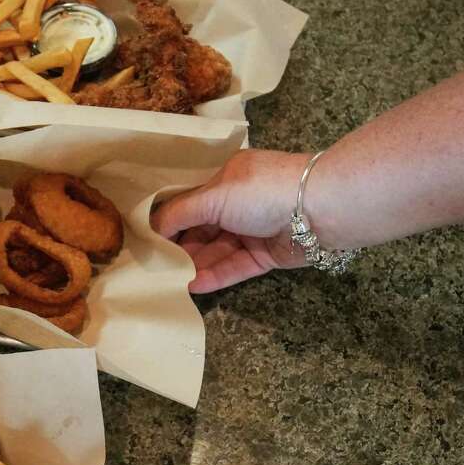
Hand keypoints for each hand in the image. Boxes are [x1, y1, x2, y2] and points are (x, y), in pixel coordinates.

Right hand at [151, 149, 311, 292]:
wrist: (320, 210)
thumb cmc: (262, 192)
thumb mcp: (215, 196)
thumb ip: (180, 213)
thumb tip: (150, 227)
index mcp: (227, 178)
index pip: (189, 201)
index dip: (167, 219)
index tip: (142, 238)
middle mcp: (239, 203)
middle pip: (201, 228)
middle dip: (177, 246)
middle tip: (150, 267)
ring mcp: (253, 230)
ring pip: (217, 250)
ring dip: (193, 265)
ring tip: (166, 281)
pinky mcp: (266, 255)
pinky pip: (235, 267)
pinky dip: (215, 276)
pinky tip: (192, 286)